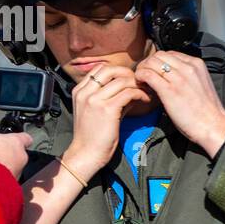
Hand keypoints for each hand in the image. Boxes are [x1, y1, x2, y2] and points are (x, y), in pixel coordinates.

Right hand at [0, 120, 32, 179]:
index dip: (19, 137)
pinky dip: (2, 177)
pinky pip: (9, 178)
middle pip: (19, 153)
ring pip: (15, 166)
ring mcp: (19, 171)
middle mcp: (21, 157)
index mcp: (16, 141)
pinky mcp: (13, 184)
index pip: (26, 137)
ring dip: (6, 166)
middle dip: (9, 154)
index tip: (13, 138)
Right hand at [62, 63, 150, 181]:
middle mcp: (85, 92)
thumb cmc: (92, 136)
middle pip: (110, 69)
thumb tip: (131, 89)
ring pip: (121, 80)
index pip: (100, 69)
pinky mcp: (107, 109)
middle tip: (138, 82)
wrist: (85, 154)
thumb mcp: (97, 111)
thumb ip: (111, 97)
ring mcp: (95, 99)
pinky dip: (139, 94)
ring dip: (136, 84)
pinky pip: (128, 93)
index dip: (117, 71)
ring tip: (144, 91)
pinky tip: (144, 100)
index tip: (128, 79)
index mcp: (80, 91)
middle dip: (127, 73)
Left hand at [134, 50, 224, 156]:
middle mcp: (188, 67)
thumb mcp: (199, 84)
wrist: (213, 125)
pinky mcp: (169, 90)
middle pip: (159, 55)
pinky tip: (142, 85)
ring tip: (142, 81)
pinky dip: (140, 77)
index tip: (154, 71)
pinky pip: (148, 75)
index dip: (158, 61)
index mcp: (196, 64)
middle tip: (144, 75)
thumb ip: (186, 76)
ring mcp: (178, 78)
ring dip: (142, 69)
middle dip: (148, 63)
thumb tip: (168, 76)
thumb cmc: (206, 111)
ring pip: (152, 62)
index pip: (170, 54)